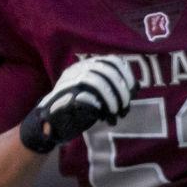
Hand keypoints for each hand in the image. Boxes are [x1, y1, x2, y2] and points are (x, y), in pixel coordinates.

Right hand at [20, 55, 134, 151]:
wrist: (50, 126)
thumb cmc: (77, 111)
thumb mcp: (96, 95)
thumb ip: (112, 87)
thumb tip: (136, 87)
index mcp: (84, 66)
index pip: (111, 61)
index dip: (125, 74)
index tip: (133, 90)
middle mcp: (74, 71)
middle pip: (105, 71)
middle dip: (120, 89)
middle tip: (125, 106)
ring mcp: (66, 84)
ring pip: (94, 81)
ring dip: (110, 97)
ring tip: (116, 112)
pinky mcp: (60, 100)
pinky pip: (83, 97)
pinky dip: (97, 106)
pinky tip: (103, 116)